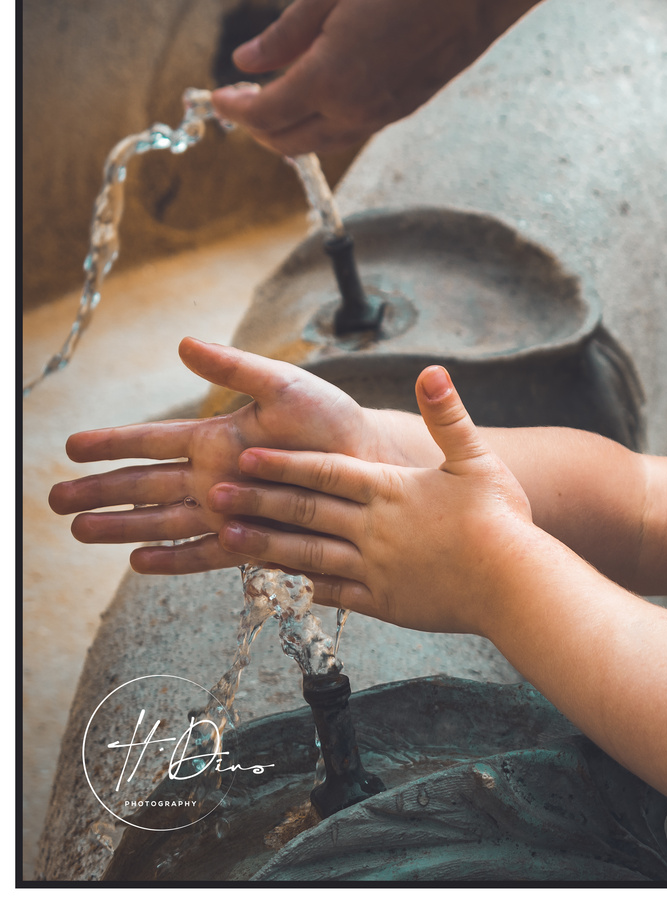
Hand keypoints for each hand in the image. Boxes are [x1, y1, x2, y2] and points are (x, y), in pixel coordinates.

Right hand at [49, 338, 429, 574]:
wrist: (372, 464)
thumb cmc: (333, 422)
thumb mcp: (283, 386)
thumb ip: (234, 367)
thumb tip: (184, 342)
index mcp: (216, 437)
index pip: (151, 440)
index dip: (111, 443)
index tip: (71, 446)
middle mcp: (214, 476)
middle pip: (144, 485)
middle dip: (100, 492)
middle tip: (56, 501)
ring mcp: (229, 509)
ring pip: (162, 521)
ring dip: (122, 527)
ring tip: (81, 532)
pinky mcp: (251, 539)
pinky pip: (204, 553)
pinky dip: (173, 559)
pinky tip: (139, 564)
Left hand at [207, 365, 538, 635]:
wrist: (515, 584)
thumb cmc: (502, 519)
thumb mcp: (476, 458)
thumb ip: (449, 415)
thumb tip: (432, 371)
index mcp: (391, 490)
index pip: (326, 471)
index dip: (285, 462)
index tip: (248, 455)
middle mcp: (374, 528)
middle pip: (304, 510)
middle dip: (257, 500)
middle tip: (215, 492)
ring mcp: (375, 568)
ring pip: (305, 553)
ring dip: (263, 543)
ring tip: (226, 537)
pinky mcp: (383, 601)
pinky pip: (330, 593)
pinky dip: (297, 587)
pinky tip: (274, 583)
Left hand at [210, 0, 499, 154]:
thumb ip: (282, 34)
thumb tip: (246, 61)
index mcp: (326, 80)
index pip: (264, 113)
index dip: (234, 109)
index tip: (216, 96)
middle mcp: (354, 109)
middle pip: (290, 141)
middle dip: (257, 129)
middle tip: (241, 105)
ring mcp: (383, 113)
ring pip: (324, 141)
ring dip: (292, 130)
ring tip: (277, 104)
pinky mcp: (405, 108)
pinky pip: (353, 129)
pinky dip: (326, 123)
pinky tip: (323, 97)